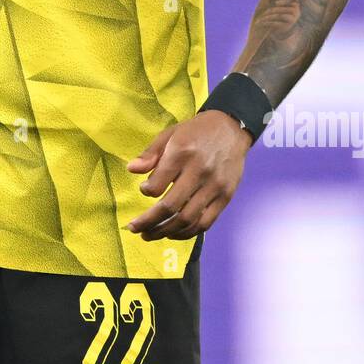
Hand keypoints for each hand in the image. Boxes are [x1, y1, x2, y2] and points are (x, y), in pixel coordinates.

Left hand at [124, 110, 252, 240]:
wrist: (232, 128)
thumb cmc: (196, 131)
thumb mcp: (170, 134)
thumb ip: (150, 153)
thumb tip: (131, 170)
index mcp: (182, 153)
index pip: (158, 184)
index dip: (147, 192)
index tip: (143, 191)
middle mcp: (199, 171)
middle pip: (171, 207)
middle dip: (149, 222)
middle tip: (135, 229)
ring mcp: (214, 186)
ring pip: (187, 219)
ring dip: (165, 232)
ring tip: (150, 235)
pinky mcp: (225, 197)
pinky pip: (205, 222)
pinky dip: (187, 233)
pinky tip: (173, 233)